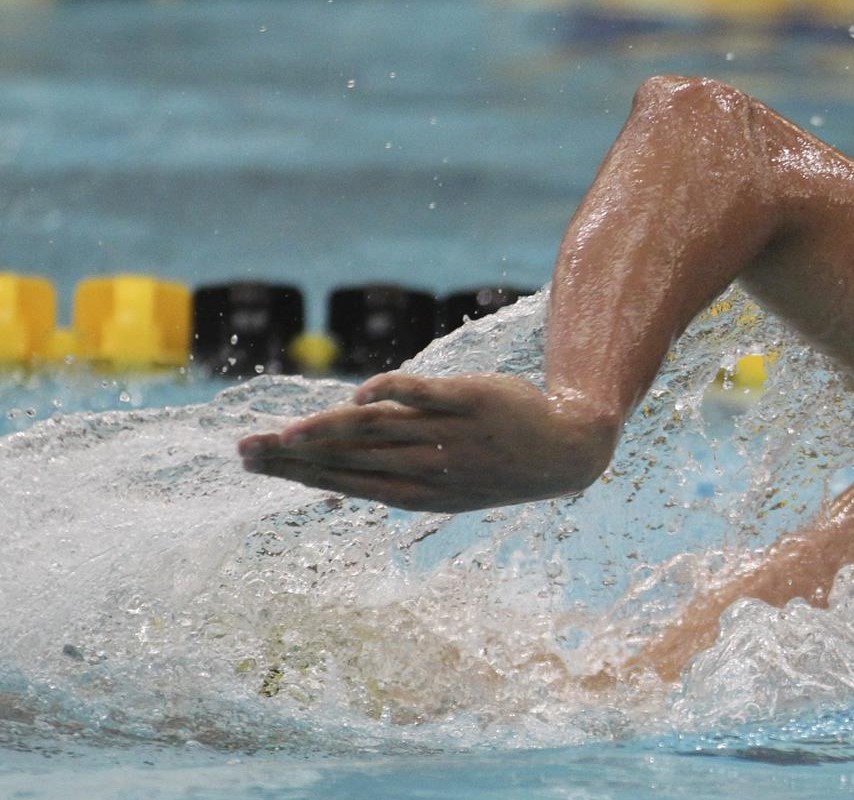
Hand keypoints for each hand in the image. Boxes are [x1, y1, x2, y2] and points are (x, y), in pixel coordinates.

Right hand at [237, 373, 620, 512]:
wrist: (570, 449)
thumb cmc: (500, 461)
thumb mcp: (447, 481)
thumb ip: (394, 466)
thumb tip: (337, 455)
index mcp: (421, 493)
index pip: (349, 482)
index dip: (301, 475)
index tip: (256, 466)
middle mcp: (431, 466)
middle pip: (352, 459)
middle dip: (295, 457)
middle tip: (244, 452)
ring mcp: (452, 434)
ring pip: (380, 432)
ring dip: (328, 432)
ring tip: (283, 434)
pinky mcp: (474, 399)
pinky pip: (429, 396)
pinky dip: (395, 394)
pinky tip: (359, 396)